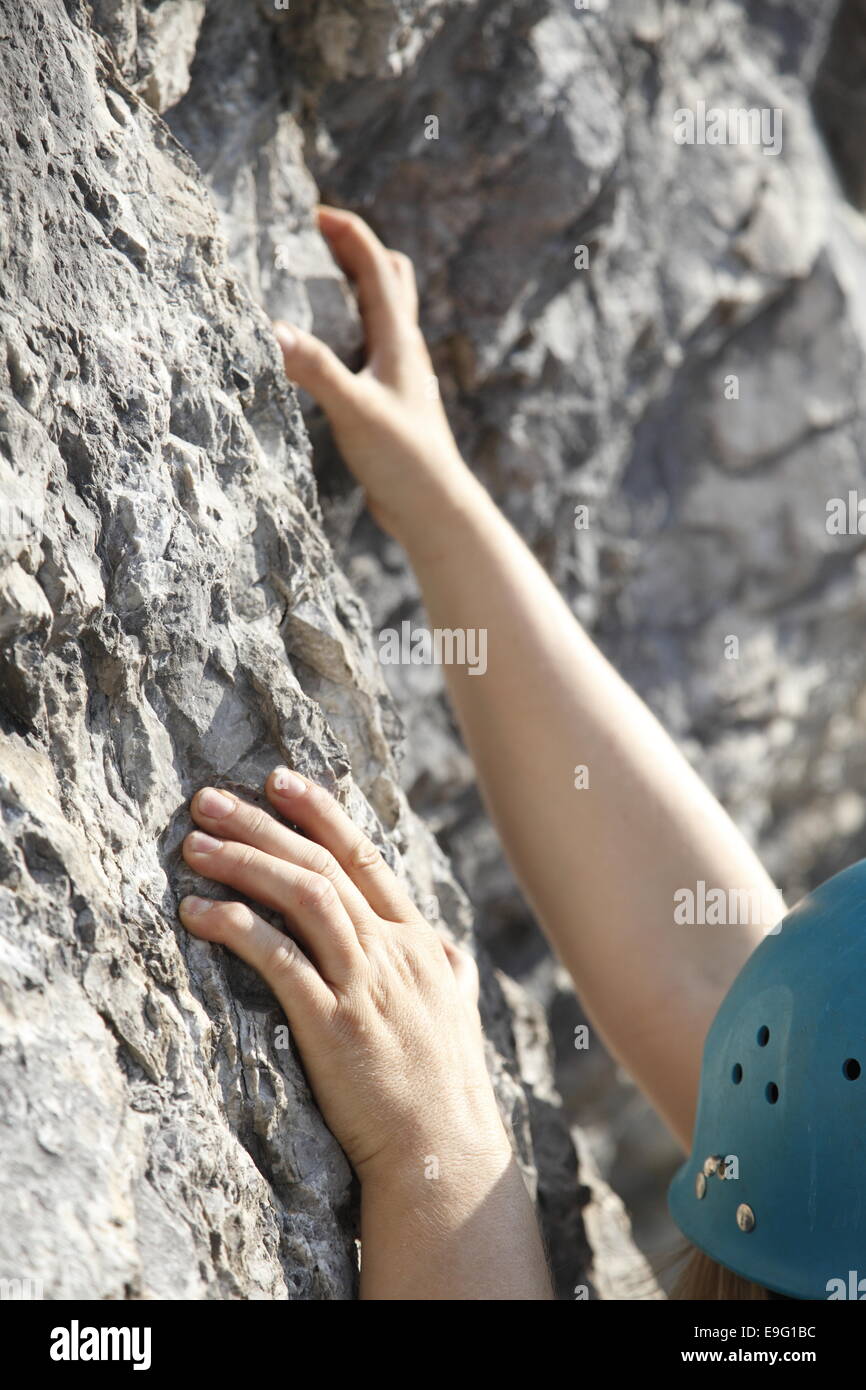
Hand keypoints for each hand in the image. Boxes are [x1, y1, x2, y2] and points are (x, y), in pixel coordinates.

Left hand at [178, 769, 511, 1185]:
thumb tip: (444, 942)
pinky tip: (198, 913)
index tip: (280, 780)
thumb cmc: (445, 1089)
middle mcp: (393, 952)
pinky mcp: (332, 1025)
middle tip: (209, 799)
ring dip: (243, 863)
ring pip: (302, 898)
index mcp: (420, 943)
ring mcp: (365, 986)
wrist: (444, 1154)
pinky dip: (236, 927)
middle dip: (262, 824)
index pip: (364, 857)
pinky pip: (278, 959)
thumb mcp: (458, 1012)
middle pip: (322, 865)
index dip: (320, 812)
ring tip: (194, 845)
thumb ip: (447, 970)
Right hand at [273, 206, 472, 551]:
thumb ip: (315, 369)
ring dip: (355, 289)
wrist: (432, 507)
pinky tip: (326, 350)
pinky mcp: (391, 400)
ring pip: (383, 314)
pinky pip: (371, 348)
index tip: (313, 213)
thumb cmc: (403, 458)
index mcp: (399, 340)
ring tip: (316, 285)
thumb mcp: (353, 409)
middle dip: (356, 251)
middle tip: (318, 241)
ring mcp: (400, 375)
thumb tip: (272, 329)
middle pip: (390, 279)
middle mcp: (404, 350)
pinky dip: (350, 330)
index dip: (347, 233)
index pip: (376, 266)